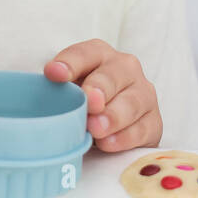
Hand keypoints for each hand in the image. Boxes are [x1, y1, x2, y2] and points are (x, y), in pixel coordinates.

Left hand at [43, 39, 160, 150]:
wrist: (109, 128)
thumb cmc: (81, 105)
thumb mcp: (67, 93)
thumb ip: (60, 93)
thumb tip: (44, 101)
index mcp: (99, 55)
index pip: (85, 53)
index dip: (69, 63)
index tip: (53, 74)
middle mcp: (125, 68)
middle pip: (114, 75)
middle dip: (100, 88)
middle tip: (89, 102)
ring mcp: (143, 94)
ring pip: (132, 102)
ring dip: (113, 116)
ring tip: (96, 129)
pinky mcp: (153, 122)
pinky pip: (142, 128)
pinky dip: (125, 137)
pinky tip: (108, 143)